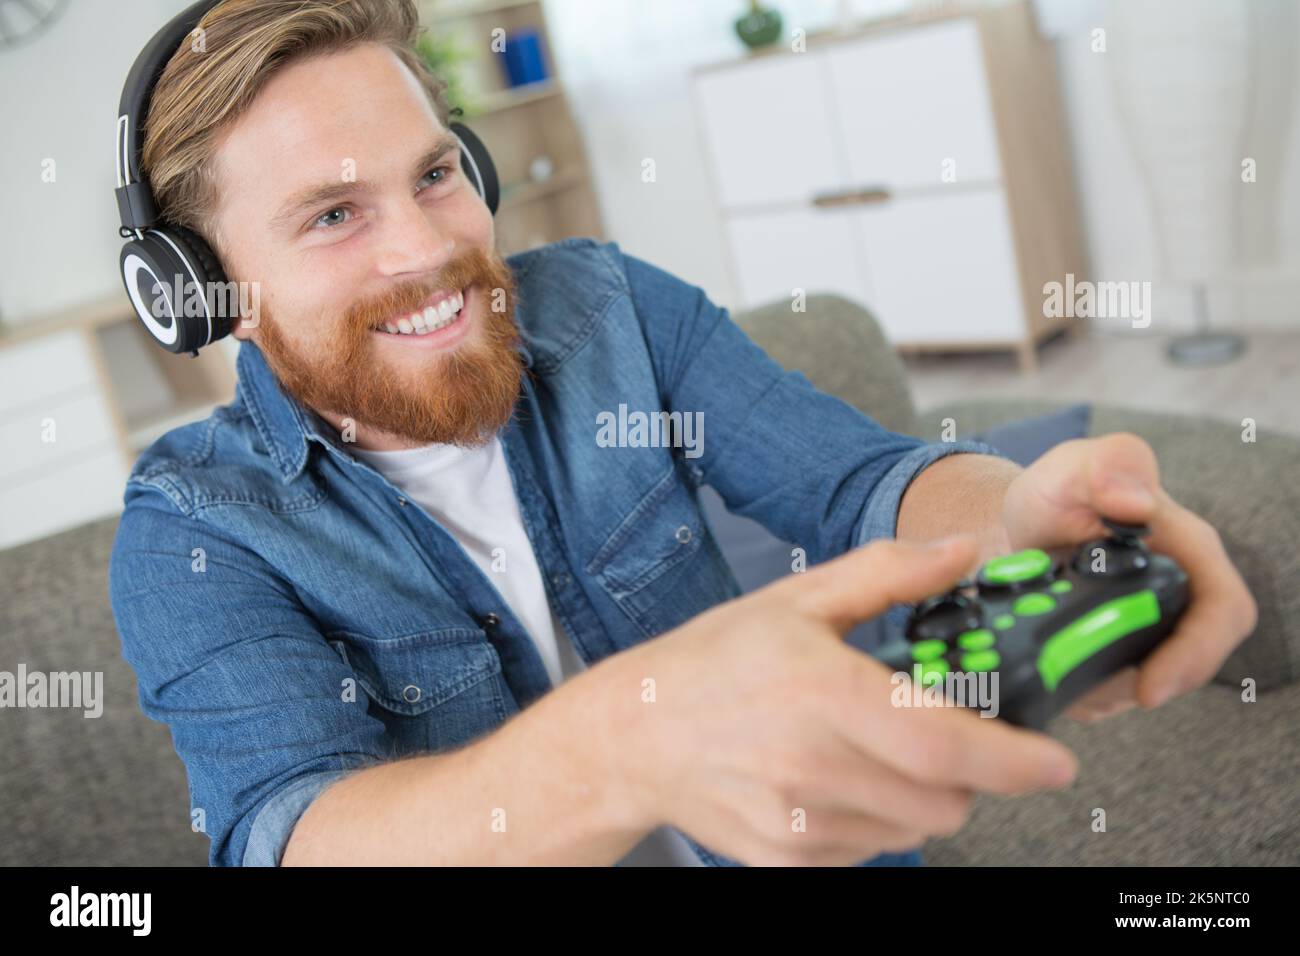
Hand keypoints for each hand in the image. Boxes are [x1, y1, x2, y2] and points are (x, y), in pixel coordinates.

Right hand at [593, 535, 1078, 865]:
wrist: (635, 735)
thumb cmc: (711, 664)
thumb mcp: (797, 599)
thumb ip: (887, 573)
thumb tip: (960, 554)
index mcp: (824, 694)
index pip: (946, 748)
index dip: (1016, 760)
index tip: (1055, 759)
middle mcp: (815, 769)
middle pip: (946, 801)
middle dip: (971, 773)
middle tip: (947, 736)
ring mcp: (801, 825)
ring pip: (914, 830)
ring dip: (923, 796)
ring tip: (876, 752)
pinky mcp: (789, 861)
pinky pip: (871, 851)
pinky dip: (878, 820)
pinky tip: (837, 779)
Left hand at [1000, 433, 1257, 719]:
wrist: (1023, 522)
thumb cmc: (1057, 492)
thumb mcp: (1072, 467)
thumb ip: (1108, 466)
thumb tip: (1134, 502)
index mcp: (1189, 548)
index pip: (1222, 610)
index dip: (1196, 654)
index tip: (1150, 687)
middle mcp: (1183, 590)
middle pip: (1193, 658)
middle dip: (1141, 684)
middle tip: (1087, 691)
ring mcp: (1157, 622)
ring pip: (1153, 679)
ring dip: (1109, 691)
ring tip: (1062, 679)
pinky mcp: (1127, 645)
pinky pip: (1121, 685)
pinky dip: (1089, 690)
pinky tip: (1057, 679)